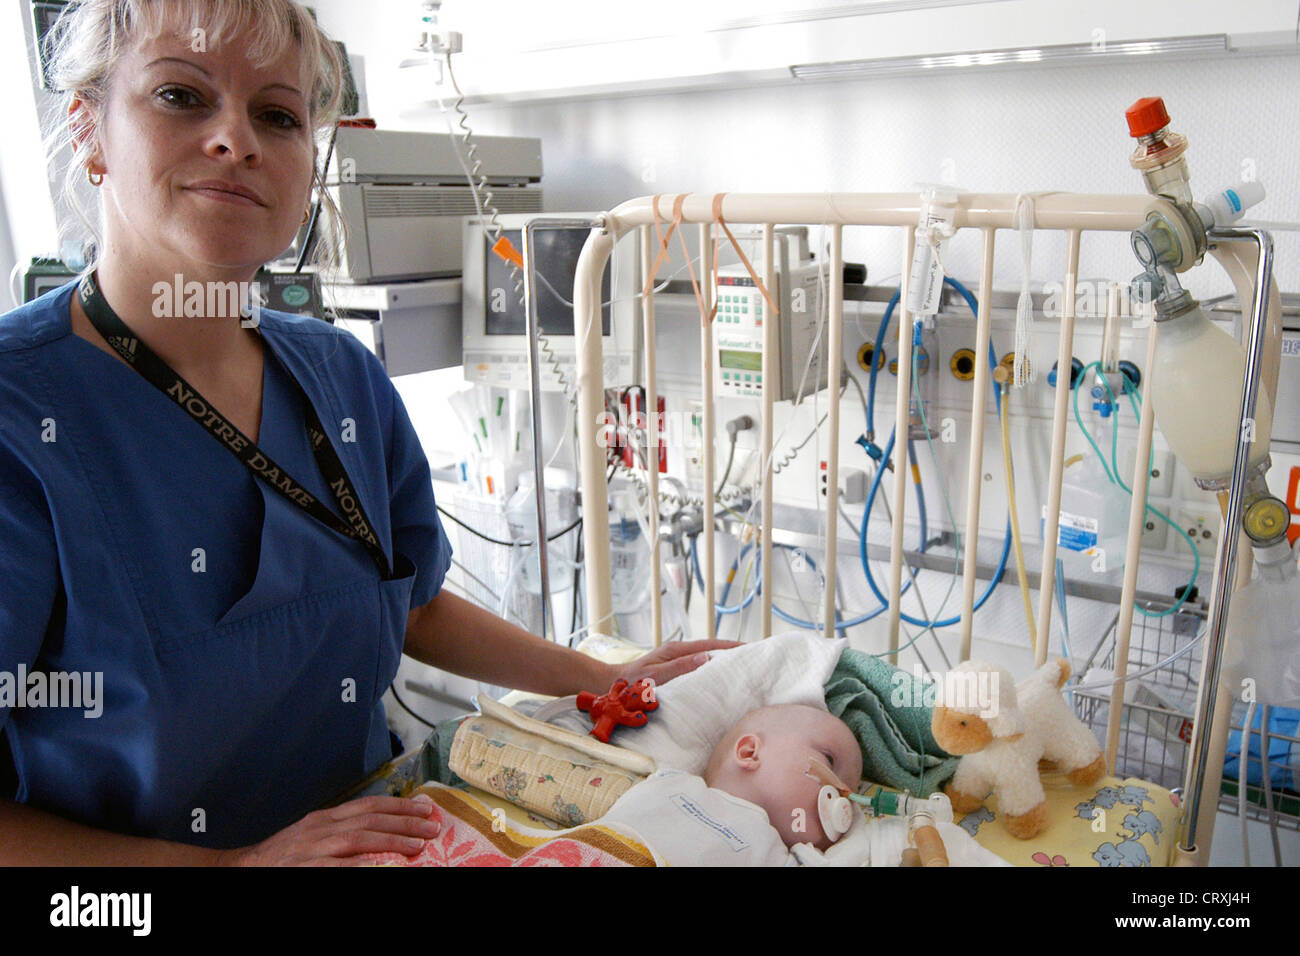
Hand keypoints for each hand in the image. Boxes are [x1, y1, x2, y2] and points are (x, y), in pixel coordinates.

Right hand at [218, 793, 442, 865]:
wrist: (240, 871)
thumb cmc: (280, 858)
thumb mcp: (312, 837)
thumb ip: (342, 832)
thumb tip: (380, 832)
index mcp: (324, 819)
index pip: (368, 805)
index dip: (399, 806)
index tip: (424, 808)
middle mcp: (320, 829)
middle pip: (370, 819)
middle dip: (404, 822)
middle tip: (432, 827)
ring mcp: (312, 849)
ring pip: (358, 839)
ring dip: (391, 841)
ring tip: (418, 845)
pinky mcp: (304, 868)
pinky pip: (337, 866)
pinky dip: (360, 864)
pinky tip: (381, 865)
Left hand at [613, 639, 741, 687]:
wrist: (612, 685)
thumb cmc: (633, 683)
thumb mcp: (657, 676)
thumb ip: (680, 667)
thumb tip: (707, 658)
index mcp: (677, 650)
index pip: (710, 645)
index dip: (731, 647)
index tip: (750, 648)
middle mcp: (678, 652)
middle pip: (711, 648)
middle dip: (732, 652)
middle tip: (753, 657)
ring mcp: (676, 660)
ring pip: (706, 657)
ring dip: (723, 661)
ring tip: (742, 667)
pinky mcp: (674, 669)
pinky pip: (698, 666)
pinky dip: (712, 669)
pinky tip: (719, 677)